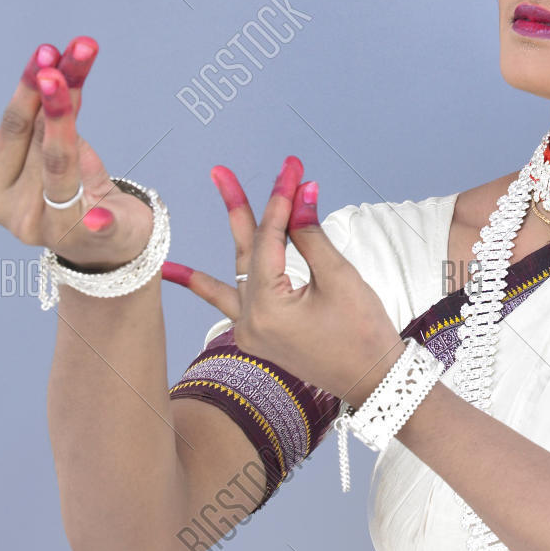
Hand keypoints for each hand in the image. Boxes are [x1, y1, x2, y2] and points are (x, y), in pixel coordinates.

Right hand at [0, 37, 152, 269]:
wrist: (108, 247)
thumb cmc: (74, 190)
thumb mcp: (59, 151)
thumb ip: (55, 117)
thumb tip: (54, 70)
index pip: (12, 130)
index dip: (30, 89)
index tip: (48, 51)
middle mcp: (16, 214)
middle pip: (34, 140)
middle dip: (53, 92)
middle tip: (68, 53)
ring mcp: (54, 232)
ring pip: (61, 166)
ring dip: (65, 121)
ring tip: (67, 78)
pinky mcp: (97, 242)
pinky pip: (99, 226)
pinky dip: (99, 220)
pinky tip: (100, 217)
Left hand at [160, 157, 405, 403]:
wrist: (373, 381)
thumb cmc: (364, 332)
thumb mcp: (340, 279)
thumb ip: (312, 236)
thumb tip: (302, 194)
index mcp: (269, 308)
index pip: (269, 240)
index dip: (281, 200)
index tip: (292, 170)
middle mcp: (250, 321)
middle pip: (246, 249)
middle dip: (241, 205)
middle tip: (222, 170)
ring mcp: (249, 330)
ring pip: (238, 269)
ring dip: (234, 230)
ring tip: (215, 193)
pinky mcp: (257, 335)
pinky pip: (227, 302)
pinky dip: (205, 285)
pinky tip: (176, 272)